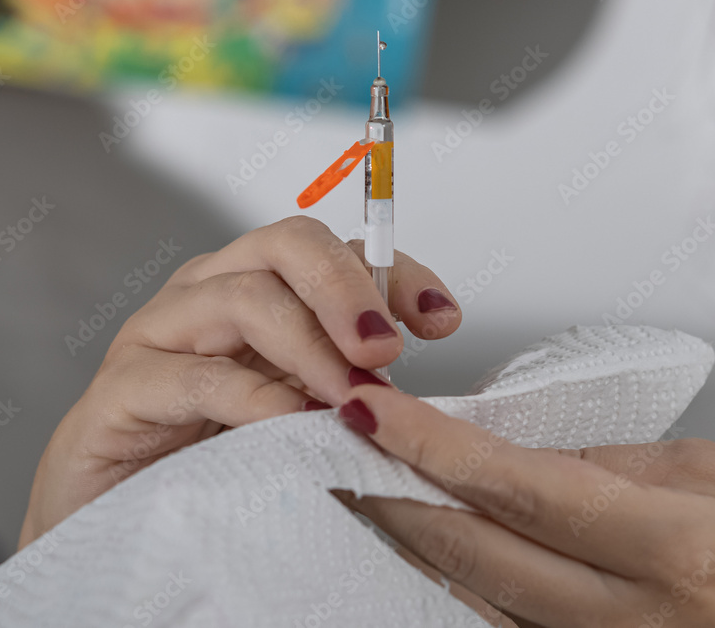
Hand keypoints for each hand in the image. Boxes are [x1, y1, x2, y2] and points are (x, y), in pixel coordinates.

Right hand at [19, 216, 461, 546]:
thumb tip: (400, 374)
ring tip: (351, 400)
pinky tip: (290, 425)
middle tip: (385, 351)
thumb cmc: (202, 456)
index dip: (391, 272)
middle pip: (286, 245)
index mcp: (249, 289)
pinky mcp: (123, 388)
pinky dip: (254, 398)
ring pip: (245, 298)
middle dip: (349, 289)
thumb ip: (336, 379)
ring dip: (311, 347)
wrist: (110, 511)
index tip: (441, 320)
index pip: (329, 247)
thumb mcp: (289, 406)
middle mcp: (205, 294)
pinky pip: (197, 376)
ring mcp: (159, 335)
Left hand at [336, 385, 714, 626]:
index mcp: (678, 556)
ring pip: (472, 602)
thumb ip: (610, 466)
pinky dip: (452, 590)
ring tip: (364, 492)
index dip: (429, 444)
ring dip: (409, 544)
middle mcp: (636, 625)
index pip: (515, 487)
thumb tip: (511, 449)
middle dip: (392, 496)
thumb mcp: (713, 478)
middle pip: (473, 552)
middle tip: (339, 450)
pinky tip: (422, 554)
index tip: (370, 409)